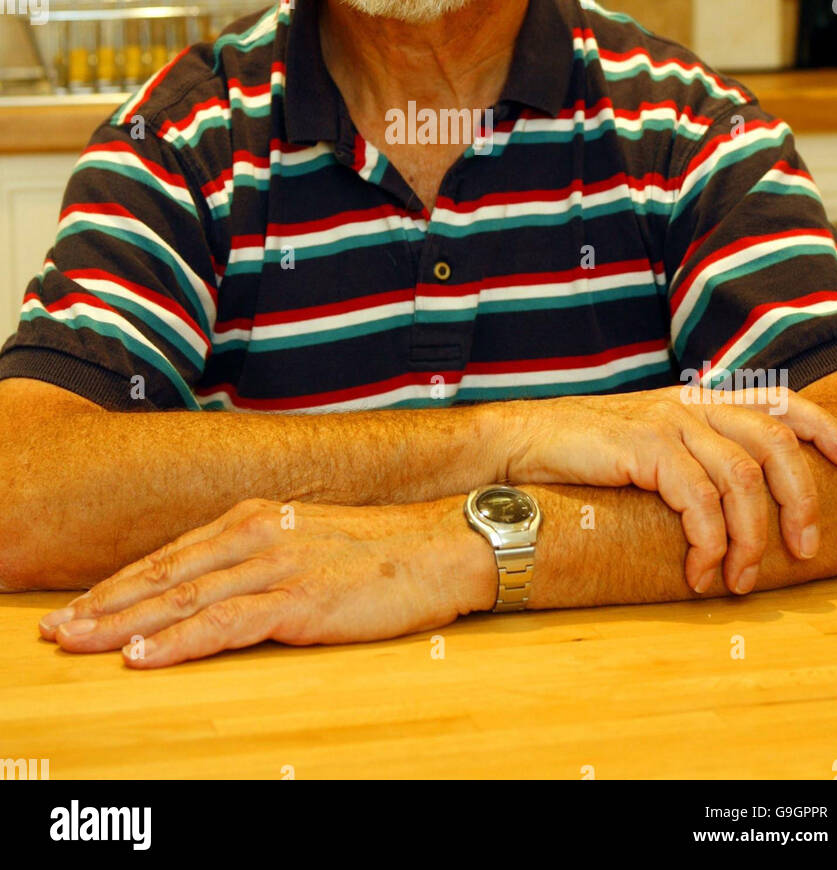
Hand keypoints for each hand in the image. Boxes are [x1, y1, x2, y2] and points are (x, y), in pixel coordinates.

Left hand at [38, 496, 493, 666]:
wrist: (441, 547)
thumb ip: (260, 556)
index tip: (77, 606)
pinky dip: (178, 643)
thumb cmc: (379, 552)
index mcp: (254, 519)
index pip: (171, 557)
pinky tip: (142, 658)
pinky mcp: (298, 601)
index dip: (120, 584)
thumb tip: (218, 584)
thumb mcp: (308, 542)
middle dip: (103, 605)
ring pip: (181, 600)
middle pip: (163, 576)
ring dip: (123, 625)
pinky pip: (224, 625)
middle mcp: (255, 535)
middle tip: (54, 630)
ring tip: (77, 644)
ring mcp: (275, 565)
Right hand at [507, 386, 836, 594]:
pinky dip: (710, 543)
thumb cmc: (579, 455)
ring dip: (752, 538)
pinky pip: (700, 501)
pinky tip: (699, 571)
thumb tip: (733, 508)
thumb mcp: (645, 447)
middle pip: (774, 443)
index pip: (777, 403)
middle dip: (800, 500)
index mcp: (696, 403)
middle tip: (801, 549)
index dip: (823, 427)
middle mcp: (689, 405)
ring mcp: (667, 422)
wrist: (518, 444)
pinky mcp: (644, 446)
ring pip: (742, 478)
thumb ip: (688, 460)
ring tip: (738, 580)